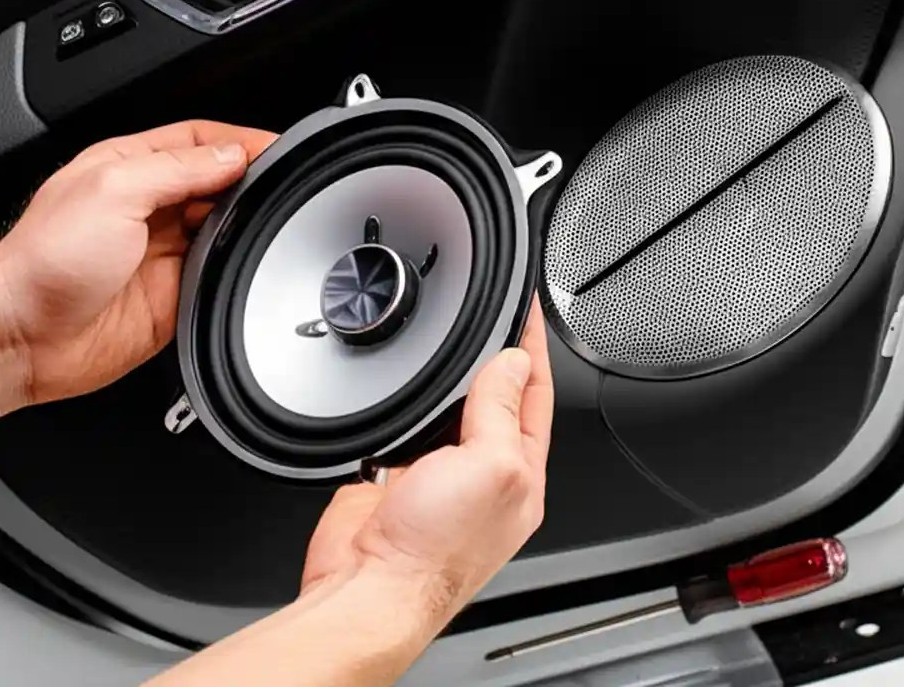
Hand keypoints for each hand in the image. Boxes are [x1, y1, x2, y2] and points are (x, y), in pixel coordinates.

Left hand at [0, 120, 275, 403]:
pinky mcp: (173, 295)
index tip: (276, 148)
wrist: (24, 336)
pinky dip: (234, 272)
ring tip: (255, 228)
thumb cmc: (44, 262)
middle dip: (249, 183)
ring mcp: (162, 252)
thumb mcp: (113, 189)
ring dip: (243, 228)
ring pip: (224, 230)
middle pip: (218, 183)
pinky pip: (218, 278)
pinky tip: (236, 267)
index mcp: (129, 166)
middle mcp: (148, 206)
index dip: (240, 141)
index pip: (199, 140)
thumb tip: (229, 157)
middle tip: (276, 190)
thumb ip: (177, 168)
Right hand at [301, 299, 553, 627]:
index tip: (524, 313)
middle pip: (495, 402)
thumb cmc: (433, 553)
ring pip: (451, 415)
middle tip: (491, 320)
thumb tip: (511, 364)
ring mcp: (438, 480)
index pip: (535, 398)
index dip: (531, 351)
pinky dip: (406, 412)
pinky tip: (406, 397)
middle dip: (494, 362)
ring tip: (452, 349)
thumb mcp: (490, 465)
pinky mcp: (395, 480)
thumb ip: (501, 410)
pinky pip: (406, 433)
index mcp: (521, 476)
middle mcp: (484, 479)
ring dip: (449, 387)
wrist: (368, 589)